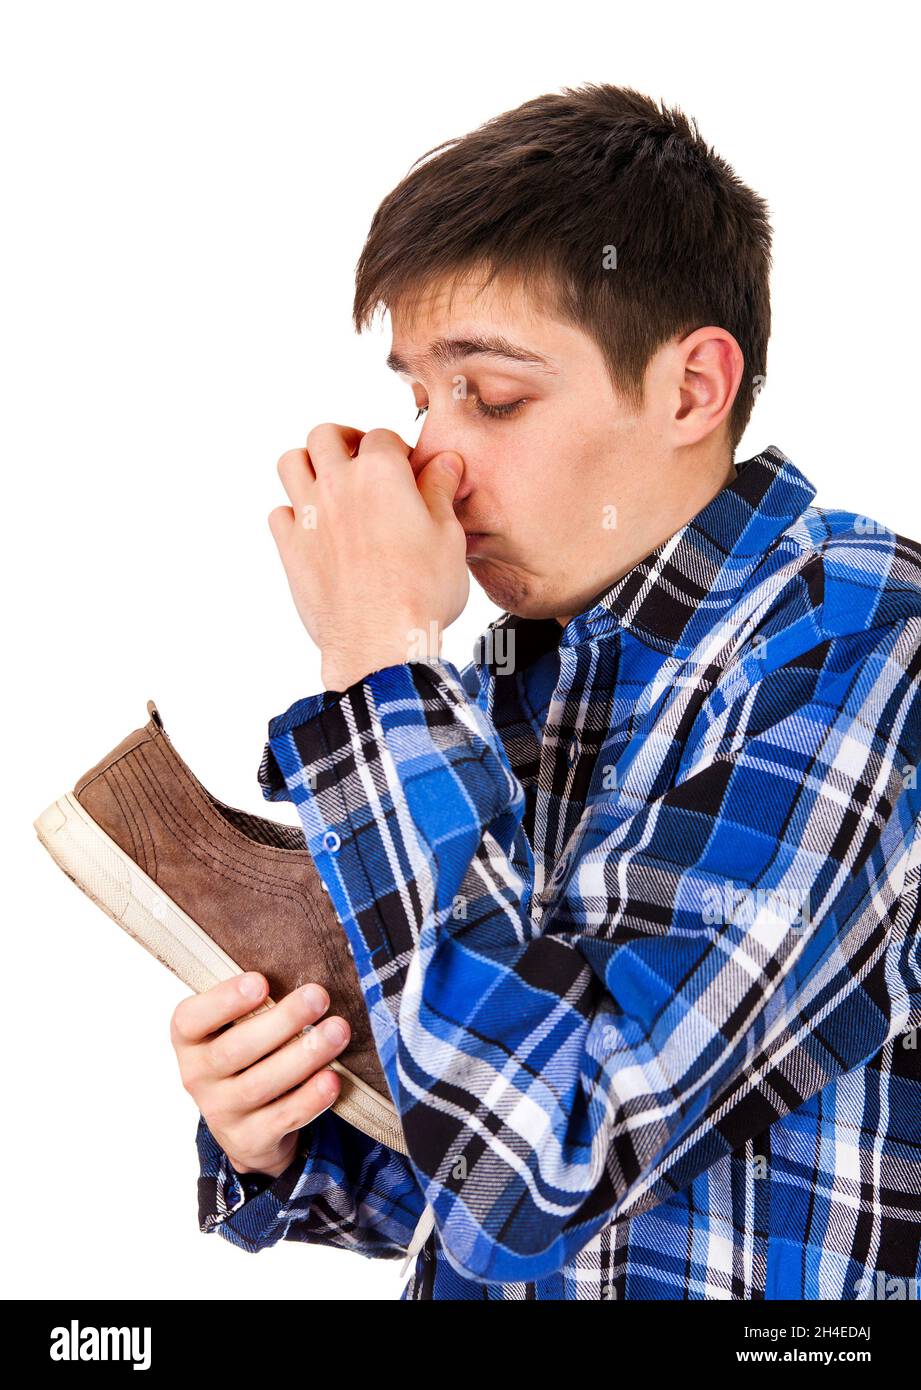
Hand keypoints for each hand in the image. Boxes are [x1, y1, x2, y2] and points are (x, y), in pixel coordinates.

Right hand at [171, 973, 349, 1179]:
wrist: (247, 1124)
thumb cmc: (249, 1052)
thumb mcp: (237, 1026)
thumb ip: (256, 1002)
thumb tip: (303, 967)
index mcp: (190, 1039)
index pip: (192, 1019)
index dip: (223, 1001)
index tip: (260, 982)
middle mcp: (197, 1076)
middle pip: (235, 1050)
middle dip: (281, 1021)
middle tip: (319, 996)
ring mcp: (221, 1112)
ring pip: (260, 1084)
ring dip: (303, 1056)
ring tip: (338, 1031)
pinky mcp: (249, 1139)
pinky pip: (282, 1118)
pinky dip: (309, 1098)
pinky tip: (333, 1078)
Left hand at [268, 424, 468, 689]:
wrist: (381, 644)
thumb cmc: (420, 594)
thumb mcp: (448, 536)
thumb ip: (440, 492)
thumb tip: (445, 463)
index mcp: (381, 474)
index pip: (383, 436)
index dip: (398, 451)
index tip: (408, 470)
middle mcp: (338, 485)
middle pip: (326, 435)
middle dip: (346, 441)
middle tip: (362, 459)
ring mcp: (309, 515)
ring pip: (291, 463)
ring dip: (309, 464)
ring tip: (329, 481)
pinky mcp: (291, 548)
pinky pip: (278, 513)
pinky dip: (293, 512)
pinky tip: (314, 527)